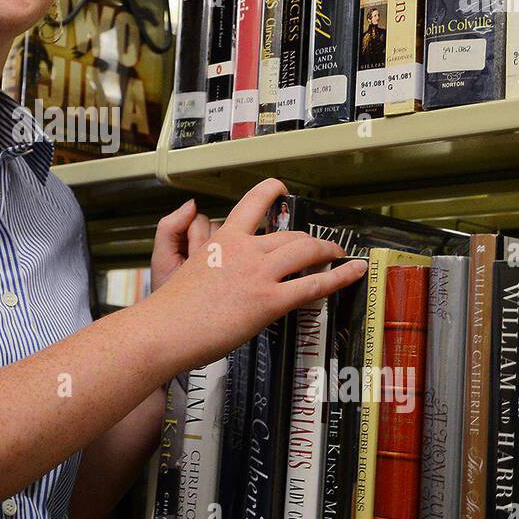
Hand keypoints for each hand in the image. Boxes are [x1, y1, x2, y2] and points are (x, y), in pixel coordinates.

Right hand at [142, 178, 367, 373]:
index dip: (272, 190)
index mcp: (223, 238)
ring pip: (307, 251)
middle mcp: (245, 250)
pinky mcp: (269, 301)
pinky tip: (354, 272)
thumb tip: (194, 211)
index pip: (254, 201)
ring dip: (329, 252)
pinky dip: (340, 277)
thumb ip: (192, 238)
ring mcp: (259, 274)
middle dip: (311, 240)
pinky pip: (314, 284)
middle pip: (291, 234)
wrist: (164, 329)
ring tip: (339, 257)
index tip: (282, 188)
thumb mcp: (177, 261)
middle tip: (321, 247)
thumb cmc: (170, 307)